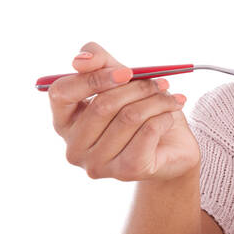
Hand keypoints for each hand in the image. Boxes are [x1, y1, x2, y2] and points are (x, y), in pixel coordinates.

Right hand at [49, 42, 198, 181]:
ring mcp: (97, 164)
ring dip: (156, 101)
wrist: (172, 147)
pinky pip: (147, 132)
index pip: (61, 93)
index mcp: (63, 121)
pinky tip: (169, 117)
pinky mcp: (126, 172)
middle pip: (102, 105)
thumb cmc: (139, 109)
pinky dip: (163, 118)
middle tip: (161, 82)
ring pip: (129, 117)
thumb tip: (80, 61)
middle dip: (137, 88)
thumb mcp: (119, 78)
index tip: (127, 72)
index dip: (94, 78)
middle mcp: (74, 147)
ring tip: (170, 98)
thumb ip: (98, 61)